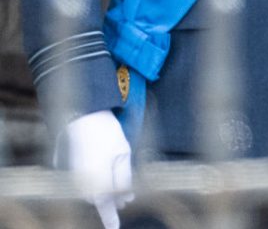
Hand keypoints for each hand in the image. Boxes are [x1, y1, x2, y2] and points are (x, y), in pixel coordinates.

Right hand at [56, 110, 132, 228]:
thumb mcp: (123, 155)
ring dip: (105, 187)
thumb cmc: (106, 134)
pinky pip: (86, 180)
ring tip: (114, 169)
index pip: (106, 209)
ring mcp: (75, 177)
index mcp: (98, 185)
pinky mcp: (72, 168)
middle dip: (114, 197)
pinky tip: (103, 163)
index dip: (110, 220)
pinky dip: (96, 178)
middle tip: (127, 194)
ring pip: (94, 189)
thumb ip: (124, 179)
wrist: (83, 115)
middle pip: (102, 198)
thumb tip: (127, 198)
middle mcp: (83, 185)